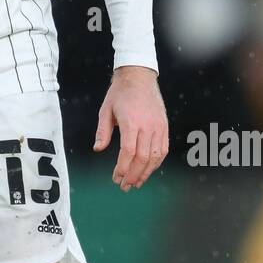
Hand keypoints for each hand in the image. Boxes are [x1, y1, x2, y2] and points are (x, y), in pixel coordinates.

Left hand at [92, 66, 167, 190]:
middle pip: (142, 158)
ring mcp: (158, 126)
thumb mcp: (105, 110)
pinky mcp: (164, 126)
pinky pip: (163, 149)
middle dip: (133, 175)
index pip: (128, 152)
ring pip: (155, 157)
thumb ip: (102, 131)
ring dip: (145, 173)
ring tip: (136, 183)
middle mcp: (147, 126)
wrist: (139, 77)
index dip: (122, 168)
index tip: (115, 178)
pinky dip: (156, 163)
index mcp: (131, 122)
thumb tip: (98, 149)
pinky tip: (147, 170)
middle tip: (124, 186)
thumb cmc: (119, 93)